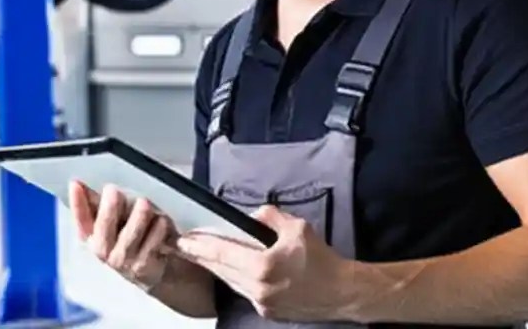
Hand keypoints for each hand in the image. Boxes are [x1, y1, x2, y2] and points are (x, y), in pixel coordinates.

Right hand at [69, 180, 176, 290]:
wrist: (153, 271)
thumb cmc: (130, 239)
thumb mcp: (112, 220)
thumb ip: (97, 203)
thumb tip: (78, 185)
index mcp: (92, 237)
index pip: (81, 219)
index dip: (77, 203)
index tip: (75, 185)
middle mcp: (104, 251)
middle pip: (104, 225)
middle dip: (110, 207)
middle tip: (114, 192)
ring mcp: (123, 261)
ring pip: (130, 233)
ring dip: (139, 215)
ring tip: (144, 203)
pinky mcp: (143, 266)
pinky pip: (151, 243)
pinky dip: (157, 229)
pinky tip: (161, 221)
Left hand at [174, 204, 362, 322]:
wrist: (343, 292)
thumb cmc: (322, 260)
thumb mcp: (297, 227)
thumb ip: (269, 216)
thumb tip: (252, 216)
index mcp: (263, 267)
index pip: (222, 253)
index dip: (200, 246)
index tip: (184, 240)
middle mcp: (258, 288)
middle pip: (221, 269)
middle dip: (201, 256)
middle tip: (184, 245)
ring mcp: (262, 303)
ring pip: (230, 281)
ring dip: (216, 267)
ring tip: (201, 255)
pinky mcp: (267, 311)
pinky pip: (243, 290)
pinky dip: (234, 277)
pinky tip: (228, 268)